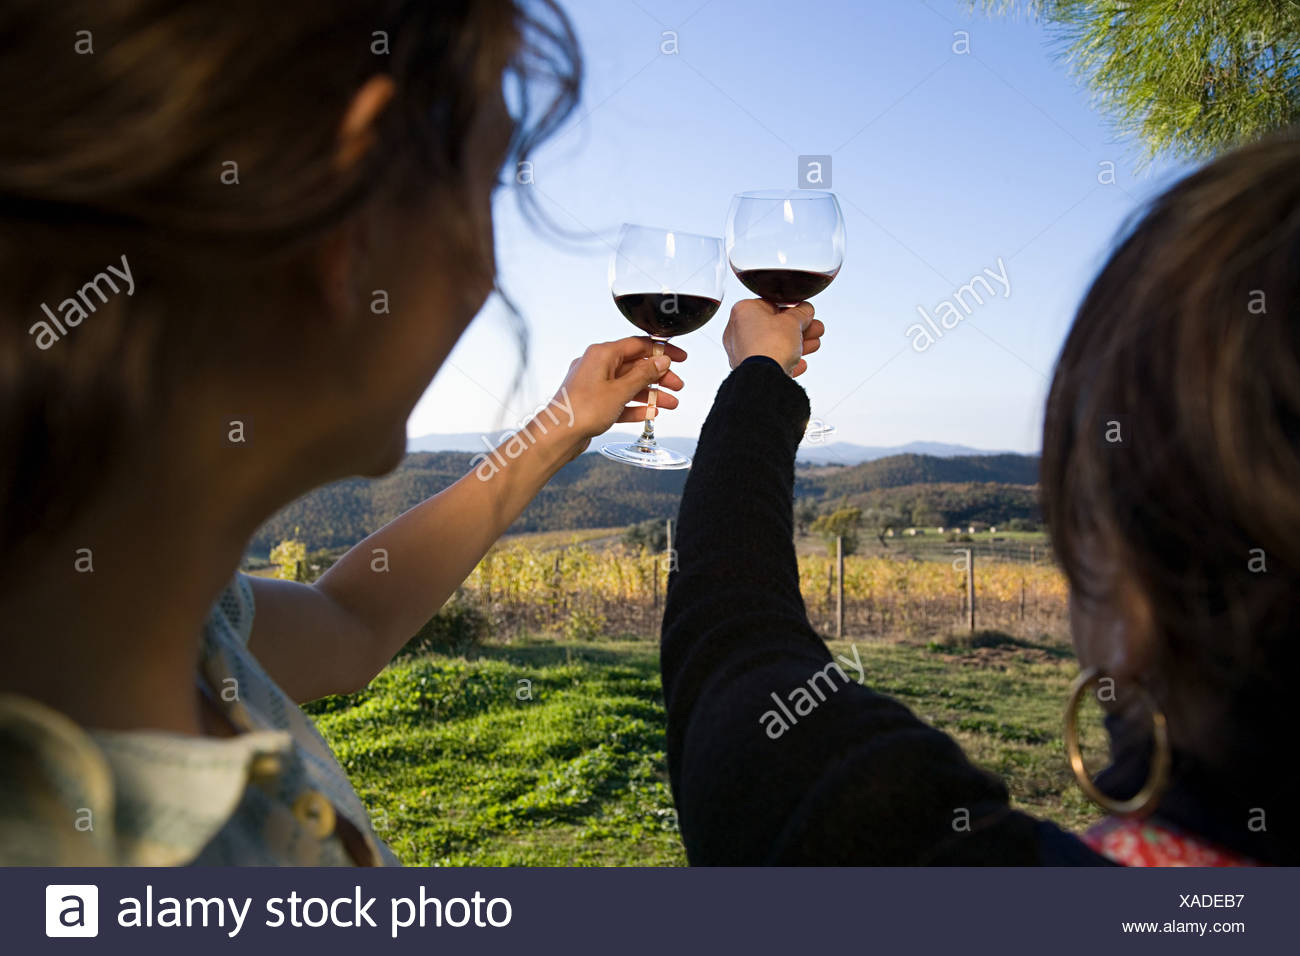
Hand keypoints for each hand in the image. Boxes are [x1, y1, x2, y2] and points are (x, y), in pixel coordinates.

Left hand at [547, 336, 686, 453]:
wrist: (558, 436)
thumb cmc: (581, 411)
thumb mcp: (620, 391)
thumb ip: (644, 375)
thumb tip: (661, 360)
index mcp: (602, 354)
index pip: (638, 345)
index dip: (662, 350)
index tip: (679, 357)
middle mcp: (597, 365)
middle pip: (636, 366)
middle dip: (659, 377)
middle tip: (677, 385)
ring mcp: (594, 384)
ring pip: (629, 385)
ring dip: (651, 394)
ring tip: (670, 404)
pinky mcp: (593, 403)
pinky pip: (619, 400)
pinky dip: (635, 406)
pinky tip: (650, 413)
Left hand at [722, 298, 823, 375]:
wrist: (764, 377)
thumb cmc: (770, 345)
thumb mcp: (793, 321)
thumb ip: (801, 313)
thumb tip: (805, 310)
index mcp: (743, 311)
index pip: (772, 305)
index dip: (792, 309)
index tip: (805, 314)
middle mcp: (737, 331)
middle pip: (774, 327)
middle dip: (798, 329)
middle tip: (814, 328)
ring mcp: (741, 352)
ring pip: (773, 345)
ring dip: (796, 344)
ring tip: (814, 344)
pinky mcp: (748, 370)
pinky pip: (769, 362)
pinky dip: (785, 361)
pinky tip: (799, 364)